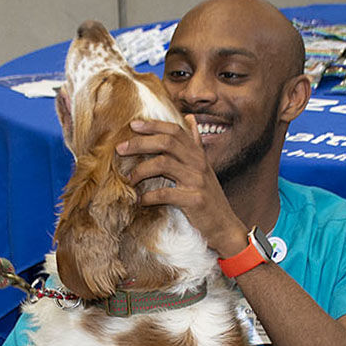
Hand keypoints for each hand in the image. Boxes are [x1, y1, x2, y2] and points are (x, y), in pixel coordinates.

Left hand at [116, 117, 248, 257]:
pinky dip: (148, 197)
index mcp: (198, 155)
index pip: (175, 131)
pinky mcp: (194, 200)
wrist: (225, 226)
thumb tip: (190, 119)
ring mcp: (197, 181)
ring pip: (163, 164)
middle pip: (166, 142)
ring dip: (141, 170)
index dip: (153, 125)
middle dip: (140, 143)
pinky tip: (140, 201)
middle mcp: (198, 164)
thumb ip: (195, 144)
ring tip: (129, 179)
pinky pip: (165, 193)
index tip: (133, 125)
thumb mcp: (205, 168)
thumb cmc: (210, 198)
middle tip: (120, 149)